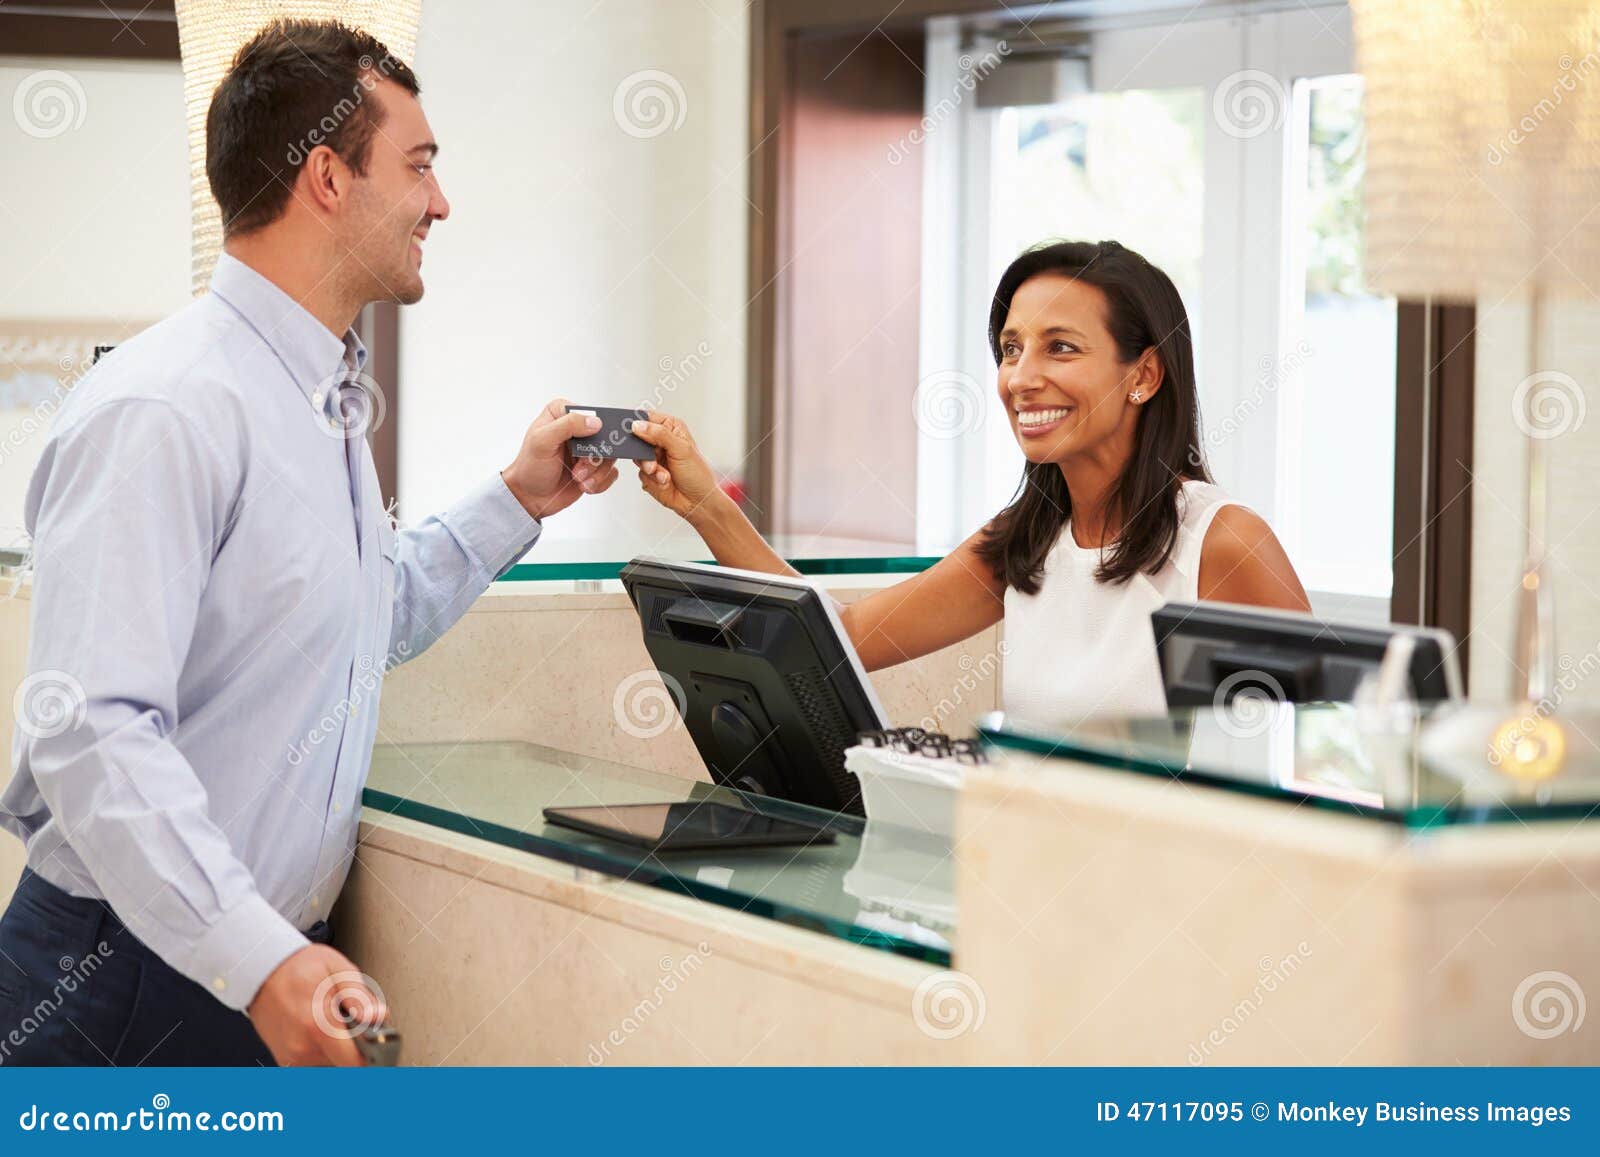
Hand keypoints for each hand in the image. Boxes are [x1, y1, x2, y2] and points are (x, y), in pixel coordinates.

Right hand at [247, 945, 386, 1066]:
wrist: (262, 969)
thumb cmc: (299, 967)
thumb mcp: (338, 970)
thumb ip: (360, 998)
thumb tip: (379, 1017)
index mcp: (317, 1026)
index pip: (354, 1063)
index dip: (373, 1055)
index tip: (377, 1042)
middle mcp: (302, 1048)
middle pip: (345, 1065)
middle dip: (356, 1049)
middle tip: (355, 1025)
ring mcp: (291, 1057)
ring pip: (331, 1066)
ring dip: (340, 1052)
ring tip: (336, 1026)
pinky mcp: (285, 1060)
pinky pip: (315, 1065)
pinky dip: (325, 1053)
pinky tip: (323, 1033)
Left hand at [500, 398, 620, 518]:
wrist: (530, 497)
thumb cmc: (530, 467)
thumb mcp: (543, 441)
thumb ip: (568, 425)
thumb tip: (595, 422)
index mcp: (562, 414)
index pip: (588, 412)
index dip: (591, 428)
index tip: (584, 443)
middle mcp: (576, 430)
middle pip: (604, 435)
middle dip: (595, 455)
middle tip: (581, 466)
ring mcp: (586, 449)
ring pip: (610, 456)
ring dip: (596, 471)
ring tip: (578, 478)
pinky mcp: (594, 468)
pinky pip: (611, 472)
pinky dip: (599, 481)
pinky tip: (584, 485)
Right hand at [630, 411, 726, 524]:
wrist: (697, 501)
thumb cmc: (697, 473)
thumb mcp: (681, 449)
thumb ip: (659, 435)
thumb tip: (637, 425)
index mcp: (671, 428)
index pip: (647, 418)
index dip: (637, 423)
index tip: (631, 430)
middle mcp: (660, 441)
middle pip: (637, 438)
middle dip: (643, 452)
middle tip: (651, 462)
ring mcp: (653, 457)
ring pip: (637, 457)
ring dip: (650, 468)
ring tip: (663, 475)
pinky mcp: (648, 473)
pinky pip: (640, 473)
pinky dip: (652, 479)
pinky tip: (665, 482)